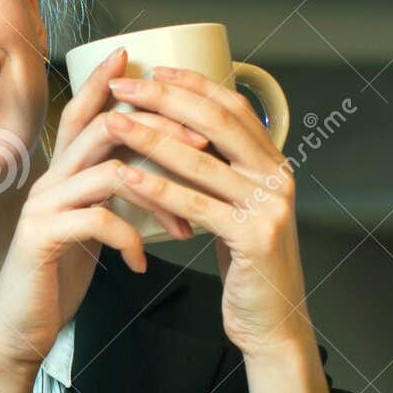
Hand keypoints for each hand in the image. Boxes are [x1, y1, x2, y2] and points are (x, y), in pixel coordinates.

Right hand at [0, 48, 212, 392]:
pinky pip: (98, 218)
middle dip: (156, 129)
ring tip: (184, 221)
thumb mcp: (86, 229)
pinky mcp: (41, 238)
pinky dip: (131, 237)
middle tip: (200, 141)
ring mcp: (42, 208)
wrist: (19, 330)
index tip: (132, 55)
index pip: (81, 115)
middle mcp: (47, 182)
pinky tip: (142, 261)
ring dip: (158, 193)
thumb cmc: (56, 280)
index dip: (103, 82)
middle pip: (101, 130)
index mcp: (60, 177)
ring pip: (107, 170)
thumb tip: (148, 172)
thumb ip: (104, 195)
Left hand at [96, 65, 312, 360]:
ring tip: (115, 124)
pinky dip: (160, 189)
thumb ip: (221, 174)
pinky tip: (129, 178)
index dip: (193, 84)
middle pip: (217, 123)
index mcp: (273, 163)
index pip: (232, 107)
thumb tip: (182, 134)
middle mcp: (278, 176)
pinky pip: (198, 204)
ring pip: (202, 160)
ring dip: (152, 139)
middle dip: (166, 101)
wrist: (272, 322)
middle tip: (124, 89)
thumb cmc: (246, 266)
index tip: (153, 70)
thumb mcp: (238, 209)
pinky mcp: (255, 236)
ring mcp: (270, 205)